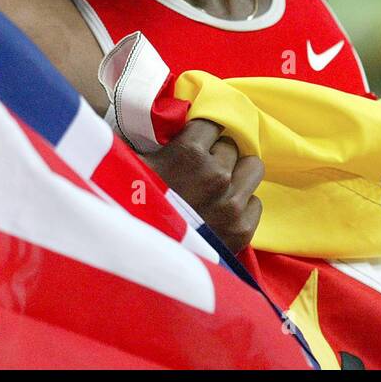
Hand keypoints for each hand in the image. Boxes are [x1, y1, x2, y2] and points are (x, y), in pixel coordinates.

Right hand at [140, 118, 263, 253]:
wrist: (134, 261)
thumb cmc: (125, 207)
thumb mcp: (127, 163)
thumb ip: (144, 138)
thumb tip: (152, 120)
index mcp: (189, 152)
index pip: (213, 122)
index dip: (200, 134)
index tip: (191, 144)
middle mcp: (216, 175)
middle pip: (232, 145)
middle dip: (216, 154)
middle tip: (197, 170)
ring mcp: (231, 204)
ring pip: (252, 168)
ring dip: (235, 174)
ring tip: (214, 189)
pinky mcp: (241, 231)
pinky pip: (255, 202)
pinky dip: (241, 205)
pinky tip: (219, 212)